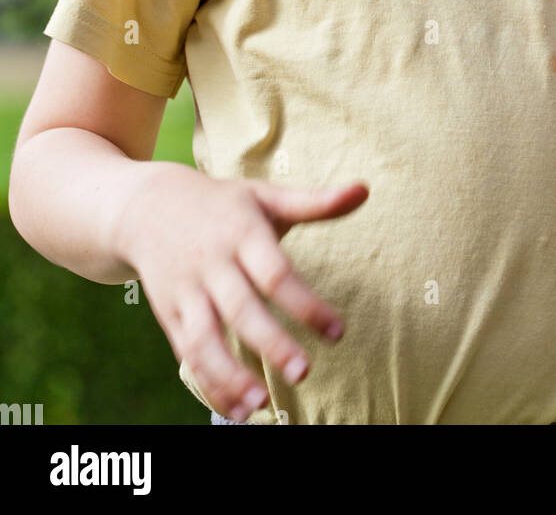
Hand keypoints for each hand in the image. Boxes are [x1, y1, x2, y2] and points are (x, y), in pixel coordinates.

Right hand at [116, 162, 368, 421]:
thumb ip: (315, 202)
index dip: (305, 303)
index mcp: (241, 232)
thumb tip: (364, 190)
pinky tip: (238, 409)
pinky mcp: (168, 314)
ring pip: (204, 338)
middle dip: (270, 343)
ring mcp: (186, 291)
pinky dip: (210, 383)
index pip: (275, 272)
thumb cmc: (223, 204)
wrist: (146, 205)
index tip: (337, 332)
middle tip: (304, 372)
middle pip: (240, 308)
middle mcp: (212, 263)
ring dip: (230, 374)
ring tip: (262, 405)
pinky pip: (187, 353)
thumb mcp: (265, 196)